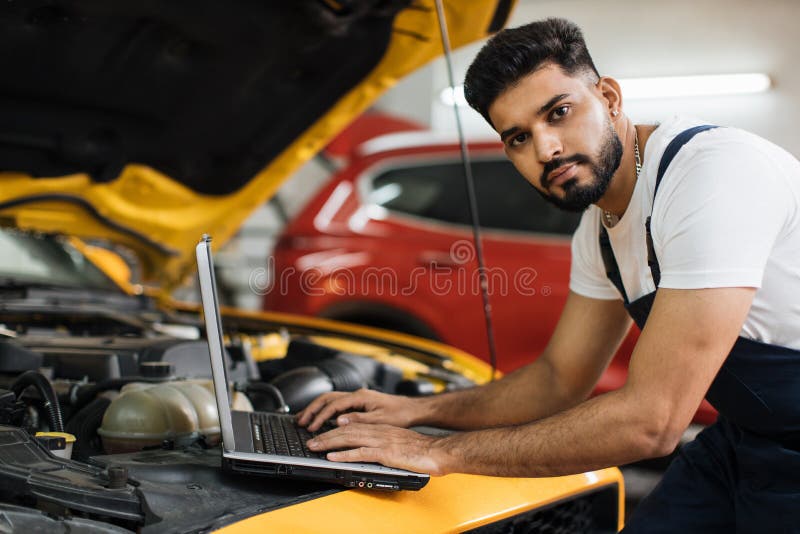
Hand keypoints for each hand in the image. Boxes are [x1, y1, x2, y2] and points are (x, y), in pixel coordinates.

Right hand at [296, 388, 422, 431]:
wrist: (412, 410)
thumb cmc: (399, 414)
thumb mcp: (380, 420)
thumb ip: (359, 420)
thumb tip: (339, 421)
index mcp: (360, 397)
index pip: (333, 405)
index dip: (320, 416)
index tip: (311, 427)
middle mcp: (357, 394)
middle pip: (327, 398)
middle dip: (312, 410)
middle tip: (300, 422)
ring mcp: (357, 397)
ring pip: (330, 400)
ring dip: (316, 409)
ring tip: (304, 420)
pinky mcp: (358, 402)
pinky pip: (336, 404)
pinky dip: (324, 410)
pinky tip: (320, 419)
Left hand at [306, 422, 448, 475]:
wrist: (438, 451)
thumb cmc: (421, 450)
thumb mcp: (398, 441)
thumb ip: (383, 441)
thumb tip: (370, 446)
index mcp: (381, 429)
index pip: (353, 427)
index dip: (334, 431)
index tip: (321, 435)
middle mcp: (379, 432)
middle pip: (346, 431)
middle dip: (325, 436)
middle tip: (310, 442)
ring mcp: (382, 441)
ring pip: (349, 439)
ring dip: (329, 443)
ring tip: (314, 447)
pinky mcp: (386, 453)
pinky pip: (360, 453)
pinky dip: (344, 455)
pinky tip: (332, 457)